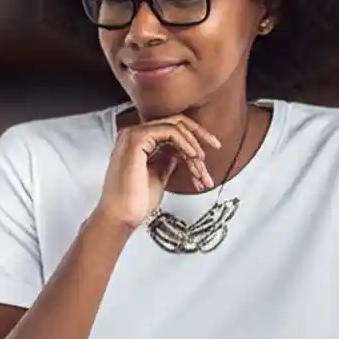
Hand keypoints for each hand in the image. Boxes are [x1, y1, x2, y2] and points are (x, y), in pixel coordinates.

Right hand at [95, 115, 221, 228]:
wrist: (121, 216)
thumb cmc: (135, 203)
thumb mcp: (158, 177)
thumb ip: (167, 162)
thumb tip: (180, 153)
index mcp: (137, 142)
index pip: (169, 130)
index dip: (192, 139)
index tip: (207, 153)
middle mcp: (134, 134)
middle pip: (174, 122)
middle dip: (198, 134)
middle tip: (216, 146)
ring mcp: (134, 135)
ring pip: (174, 125)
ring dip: (193, 143)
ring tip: (201, 164)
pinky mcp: (137, 139)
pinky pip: (170, 131)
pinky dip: (186, 142)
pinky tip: (194, 157)